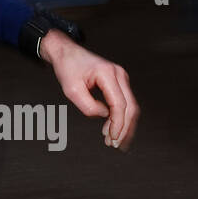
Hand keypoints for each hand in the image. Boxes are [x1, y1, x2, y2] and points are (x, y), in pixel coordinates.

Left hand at [40, 30, 138, 150]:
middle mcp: (119, 74)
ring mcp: (121, 78)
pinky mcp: (119, 83)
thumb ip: (88, 105)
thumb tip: (104, 115)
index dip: (118, 124)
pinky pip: (125, 103)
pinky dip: (121, 118)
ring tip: (115, 141)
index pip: (120, 104)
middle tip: (116, 145)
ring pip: (131, 106)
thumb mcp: (71, 90)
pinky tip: (112, 130)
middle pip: (130, 107)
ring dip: (125, 126)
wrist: (67, 53)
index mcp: (108, 73)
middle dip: (125, 128)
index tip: (111, 138)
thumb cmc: (68, 68)